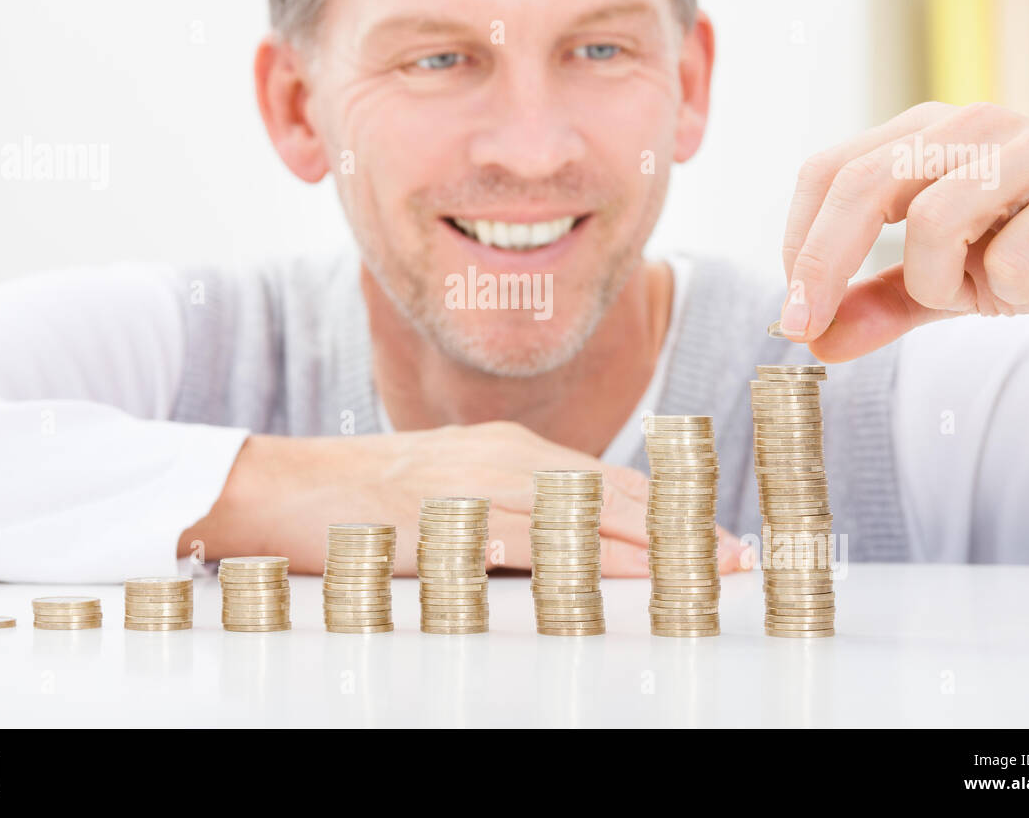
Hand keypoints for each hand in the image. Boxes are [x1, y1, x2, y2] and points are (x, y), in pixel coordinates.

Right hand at [181, 422, 749, 576]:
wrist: (290, 483)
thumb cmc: (368, 491)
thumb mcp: (454, 486)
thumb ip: (515, 505)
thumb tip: (572, 541)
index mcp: (513, 448)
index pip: (612, 482)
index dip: (671, 512)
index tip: (717, 539)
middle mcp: (509, 458)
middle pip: (616, 497)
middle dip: (683, 531)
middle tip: (739, 560)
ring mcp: (483, 487)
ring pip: (588, 519)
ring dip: (655, 549)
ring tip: (707, 573)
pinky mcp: (454, 521)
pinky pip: (535, 545)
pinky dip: (588, 562)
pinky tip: (624, 580)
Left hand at [780, 101, 1028, 360]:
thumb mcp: (946, 282)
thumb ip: (880, 303)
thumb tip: (814, 337)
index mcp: (922, 135)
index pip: (829, 172)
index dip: (798, 243)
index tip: (793, 312)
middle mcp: (967, 126)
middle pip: (861, 185)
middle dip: (824, 266)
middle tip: (810, 327)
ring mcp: (1028, 146)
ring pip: (931, 224)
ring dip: (941, 284)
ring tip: (983, 287)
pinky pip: (1009, 258)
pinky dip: (1014, 289)